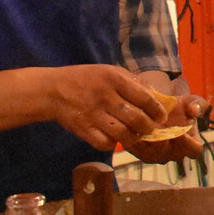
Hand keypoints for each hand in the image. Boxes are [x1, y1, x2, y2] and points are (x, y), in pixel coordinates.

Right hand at [44, 64, 172, 150]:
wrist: (52, 90)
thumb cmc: (87, 79)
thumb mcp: (110, 71)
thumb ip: (134, 82)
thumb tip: (156, 97)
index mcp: (114, 79)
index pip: (145, 98)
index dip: (157, 110)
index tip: (161, 116)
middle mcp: (104, 96)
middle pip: (136, 119)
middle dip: (149, 127)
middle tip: (150, 128)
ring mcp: (93, 114)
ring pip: (123, 134)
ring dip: (134, 137)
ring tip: (136, 135)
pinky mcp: (83, 129)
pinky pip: (105, 143)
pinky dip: (114, 143)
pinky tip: (116, 138)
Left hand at [126, 76, 207, 163]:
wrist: (163, 109)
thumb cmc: (181, 107)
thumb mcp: (192, 101)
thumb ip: (197, 104)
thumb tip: (195, 111)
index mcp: (192, 144)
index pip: (194, 151)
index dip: (188, 144)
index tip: (180, 133)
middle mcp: (177, 154)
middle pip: (170, 155)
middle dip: (163, 144)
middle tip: (155, 132)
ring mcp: (160, 156)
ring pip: (152, 155)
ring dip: (146, 144)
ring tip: (140, 130)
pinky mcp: (144, 155)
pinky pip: (139, 153)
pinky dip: (135, 143)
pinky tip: (131, 130)